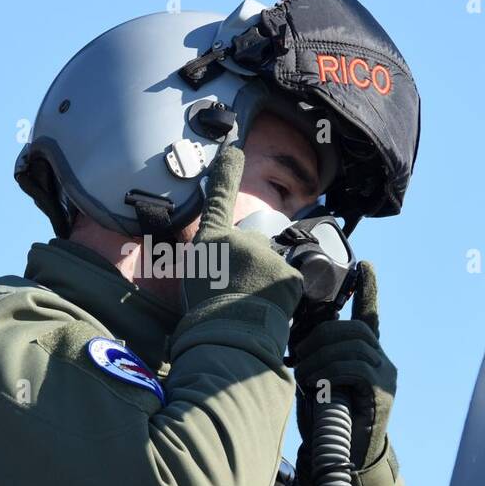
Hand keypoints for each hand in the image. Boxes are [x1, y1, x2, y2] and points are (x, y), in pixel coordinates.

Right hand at [180, 145, 302, 321]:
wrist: (224, 337)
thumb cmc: (202, 316)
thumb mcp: (193, 279)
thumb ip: (210, 261)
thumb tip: (220, 262)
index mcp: (210, 241)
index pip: (218, 198)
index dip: (226, 172)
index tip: (232, 148)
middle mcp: (239, 240)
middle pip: (255, 247)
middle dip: (254, 267)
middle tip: (239, 295)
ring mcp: (266, 254)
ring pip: (275, 267)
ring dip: (268, 284)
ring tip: (251, 306)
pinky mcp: (289, 272)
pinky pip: (291, 283)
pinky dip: (284, 298)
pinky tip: (268, 310)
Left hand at [292, 261, 394, 471]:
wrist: (344, 457)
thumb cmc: (328, 417)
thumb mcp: (319, 379)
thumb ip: (317, 356)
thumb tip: (296, 335)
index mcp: (366, 353)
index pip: (369, 315)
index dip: (369, 289)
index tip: (365, 264)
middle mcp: (381, 360)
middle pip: (353, 328)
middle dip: (321, 335)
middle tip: (299, 354)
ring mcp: (385, 376)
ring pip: (353, 345)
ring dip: (320, 355)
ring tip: (303, 373)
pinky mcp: (382, 394)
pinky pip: (355, 367)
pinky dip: (330, 370)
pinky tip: (316, 382)